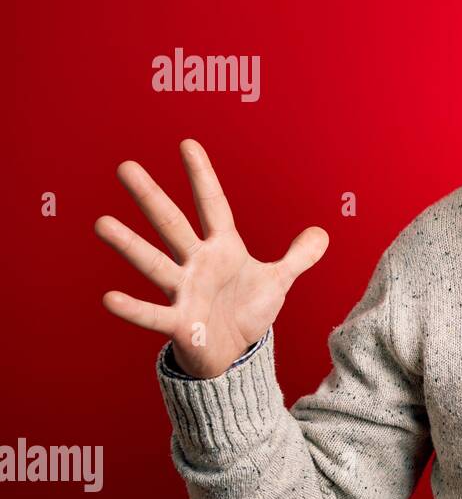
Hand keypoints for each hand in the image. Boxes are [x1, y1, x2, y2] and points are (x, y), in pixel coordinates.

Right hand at [94, 139, 328, 378]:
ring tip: (102, 223)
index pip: (213, 205)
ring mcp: (184, 292)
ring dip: (129, 245)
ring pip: (154, 264)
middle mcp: (197, 264)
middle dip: (151, 197)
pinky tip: (109, 299)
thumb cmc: (246, 312)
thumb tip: (322, 233)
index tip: (187, 144)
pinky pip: (153, 314)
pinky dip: (133, 309)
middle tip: (125, 167)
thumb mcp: (278, 282)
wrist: (232, 354)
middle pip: (172, 225)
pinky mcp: (178, 323)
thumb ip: (297, 257)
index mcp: (222, 249)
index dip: (202, 176)